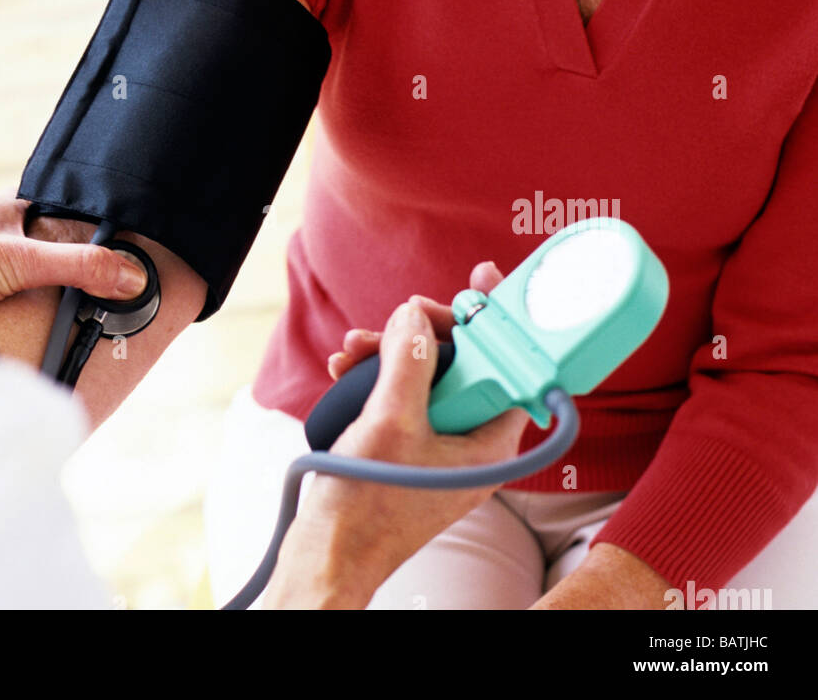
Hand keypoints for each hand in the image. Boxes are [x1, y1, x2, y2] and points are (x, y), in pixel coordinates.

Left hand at [0, 193, 146, 339]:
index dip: (94, 234)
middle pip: (54, 256)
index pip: (65, 215)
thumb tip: (130, 276)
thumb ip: (78, 266)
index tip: (127, 258)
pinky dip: (34, 327)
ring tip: (93, 322)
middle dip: (79, 277)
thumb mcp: (20, 260)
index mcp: (10, 212)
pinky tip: (51, 339)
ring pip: (36, 288)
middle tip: (115, 297)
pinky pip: (18, 316)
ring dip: (56, 306)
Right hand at [264, 273, 528, 608]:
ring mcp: (440, 448)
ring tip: (352, 352)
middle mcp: (472, 445)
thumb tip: (413, 318)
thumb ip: (407, 361)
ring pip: (426, 378)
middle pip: (463, 365)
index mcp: (490, 445)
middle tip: (397, 316)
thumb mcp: (390, 421)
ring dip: (390, 355)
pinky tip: (346, 372)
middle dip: (423, 336)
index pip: (506, 366)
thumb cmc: (366, 506)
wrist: (328, 554)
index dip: (492, 321)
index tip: (482, 280)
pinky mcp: (411, 450)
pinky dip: (377, 380)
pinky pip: (403, 399)